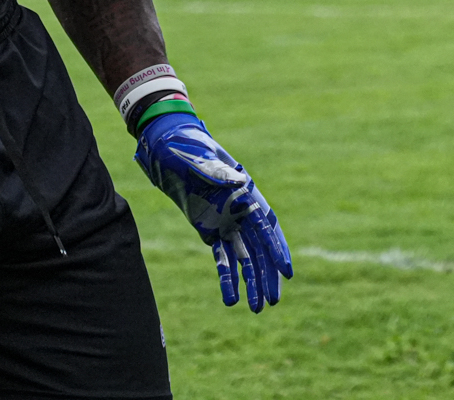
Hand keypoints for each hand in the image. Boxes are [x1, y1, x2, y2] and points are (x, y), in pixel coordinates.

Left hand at [135, 111, 292, 310]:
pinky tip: (230, 298)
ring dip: (250, 282)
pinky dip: (226, 277)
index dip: (276, 250)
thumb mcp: (199, 157)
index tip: (286, 272)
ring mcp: (226, 221)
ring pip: (243, 258)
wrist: (167, 145)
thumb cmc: (186, 147)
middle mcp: (240, 211)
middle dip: (266, 276)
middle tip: (271, 302)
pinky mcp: (209, 229)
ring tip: (254, 308)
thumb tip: (240, 183)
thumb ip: (218, 172)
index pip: (266, 227)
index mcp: (245, 194)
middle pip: (258, 249)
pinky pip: (221, 257)